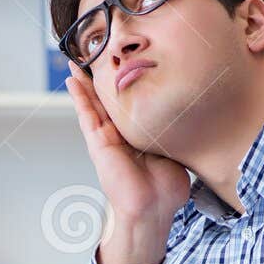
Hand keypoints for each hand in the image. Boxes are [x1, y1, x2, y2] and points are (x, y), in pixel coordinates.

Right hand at [66, 74, 191, 263]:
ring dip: (84, 82)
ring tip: (76, 60)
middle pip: (107, 100)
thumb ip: (173, 131)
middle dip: (100, 79)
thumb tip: (191, 112)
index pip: (128, 104)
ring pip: (94, 103)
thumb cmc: (165, 188)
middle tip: (94, 55)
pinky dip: (78, 97)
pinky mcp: (98, 144)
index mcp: (137, 136)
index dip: (124, 84)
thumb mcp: (174, 150)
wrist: (153, 208)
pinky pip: (86, 115)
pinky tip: (72, 80)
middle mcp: (120, 135)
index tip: (122, 63)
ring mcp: (107, 139)